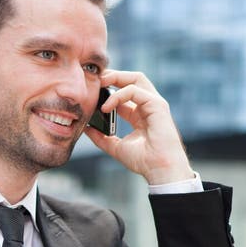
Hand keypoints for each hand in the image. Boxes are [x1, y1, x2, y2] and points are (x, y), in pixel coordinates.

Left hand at [84, 70, 194, 184]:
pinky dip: (118, 96)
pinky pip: (135, 90)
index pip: (124, 93)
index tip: (91, 91)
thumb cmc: (144, 161)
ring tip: (99, 84)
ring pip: (136, 78)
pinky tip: (106, 107)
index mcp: (139, 114)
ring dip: (116, 77)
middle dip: (113, 76)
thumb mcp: (116, 147)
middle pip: (131, 79)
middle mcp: (148, 106)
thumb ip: (101, 138)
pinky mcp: (157, 105)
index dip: (107, 89)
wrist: (160, 170)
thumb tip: (85, 129)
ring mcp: (154, 104)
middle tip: (95, 80)